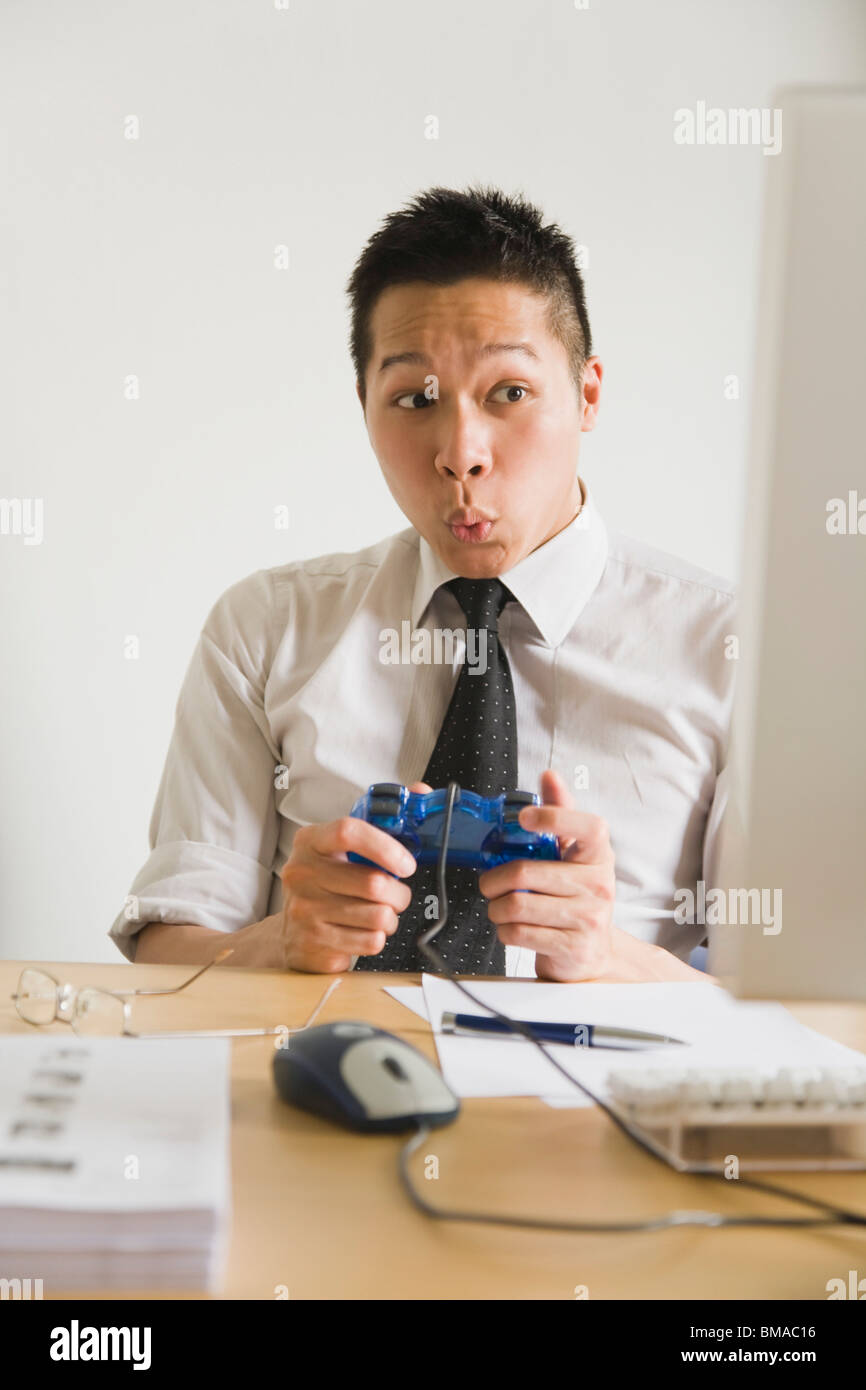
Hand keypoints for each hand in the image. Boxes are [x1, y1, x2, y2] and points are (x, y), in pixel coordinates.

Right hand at [277, 783, 429, 971]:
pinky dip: (377, 938)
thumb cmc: (327, 886)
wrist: (293, 933)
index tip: (406, 863)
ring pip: (378, 915)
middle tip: (396, 895)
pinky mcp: (314, 940)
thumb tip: (421, 791)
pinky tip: (362, 931)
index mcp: (311, 841)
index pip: (348, 832)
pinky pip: (371, 941)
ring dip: (390, 917)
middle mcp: (302, 872)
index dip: (385, 846)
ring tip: (377, 914)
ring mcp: (305, 908)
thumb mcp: (343, 850)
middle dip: (398, 894)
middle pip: (373, 883)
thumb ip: (383, 822)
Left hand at [478, 769, 616, 981]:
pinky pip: (519, 933)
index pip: (589, 827)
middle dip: (494, 879)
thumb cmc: (576, 898)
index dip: (555, 817)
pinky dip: (505, 930)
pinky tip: (513, 926)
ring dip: (496, 907)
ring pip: (517, 905)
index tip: (524, 817)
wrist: (593, 953)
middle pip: (526, 872)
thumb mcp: (573, 855)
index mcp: (599, 856)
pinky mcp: (572, 946)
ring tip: (500, 906)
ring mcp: (589, 918)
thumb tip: (550, 776)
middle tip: (490, 882)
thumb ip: (561, 813)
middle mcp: (599, 885)